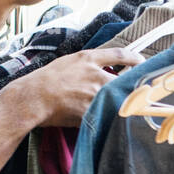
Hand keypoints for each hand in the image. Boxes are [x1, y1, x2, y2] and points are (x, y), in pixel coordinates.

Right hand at [10, 47, 143, 127]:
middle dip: (130, 87)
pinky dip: (103, 118)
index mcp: (87, 59)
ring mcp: (94, 93)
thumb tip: (96, 70)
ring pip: (116, 99)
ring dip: (117, 104)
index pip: (119, 54)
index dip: (133, 58)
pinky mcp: (91, 110)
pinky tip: (101, 120)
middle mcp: (95, 74)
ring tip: (118, 108)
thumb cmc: (42, 80)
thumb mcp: (64, 63)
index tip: (141, 61)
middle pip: (124, 81)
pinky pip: (103, 115)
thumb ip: (83, 65)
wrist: (32, 98)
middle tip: (135, 92)